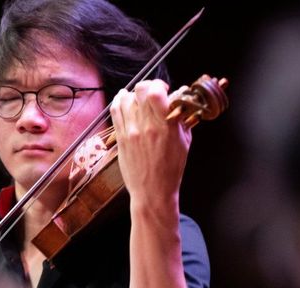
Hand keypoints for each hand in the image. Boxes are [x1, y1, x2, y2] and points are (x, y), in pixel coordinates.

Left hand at [110, 79, 191, 213]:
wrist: (152, 191)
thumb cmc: (171, 169)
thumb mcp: (184, 142)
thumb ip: (182, 119)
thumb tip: (182, 101)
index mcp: (165, 126)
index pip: (155, 92)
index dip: (159, 84)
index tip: (164, 89)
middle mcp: (146, 126)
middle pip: (139, 91)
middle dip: (147, 86)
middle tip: (152, 93)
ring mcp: (131, 132)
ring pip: (125, 98)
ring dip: (133, 94)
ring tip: (138, 98)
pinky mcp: (121, 138)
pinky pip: (115, 111)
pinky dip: (119, 101)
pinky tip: (124, 100)